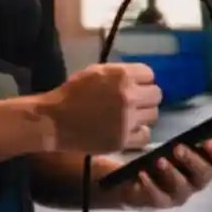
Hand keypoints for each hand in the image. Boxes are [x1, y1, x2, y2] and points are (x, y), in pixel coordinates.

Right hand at [39, 63, 161, 153]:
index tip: (136, 85)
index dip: (142, 80)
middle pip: (156, 94)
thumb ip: (119, 74)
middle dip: (146, 96)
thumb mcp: (95, 72)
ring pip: (153, 115)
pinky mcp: (124, 139)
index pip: (150, 74)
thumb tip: (139, 78)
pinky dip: (139, 132)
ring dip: (143, 114)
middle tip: (134, 101)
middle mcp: (129, 96)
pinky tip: (129, 130)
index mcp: (122, 76)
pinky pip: (146, 135)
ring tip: (130, 116)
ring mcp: (128, 119)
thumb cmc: (72, 93)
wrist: (55, 120)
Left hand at [111, 129, 211, 210]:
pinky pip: (158, 197)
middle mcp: (198, 180)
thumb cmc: (169, 157)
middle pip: (204, 173)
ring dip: (171, 172)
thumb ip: (211, 133)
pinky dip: (151, 186)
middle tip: (179, 148)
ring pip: (181, 186)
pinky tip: (143, 174)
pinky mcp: (161, 201)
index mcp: (208, 163)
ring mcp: (181, 193)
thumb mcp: (187, 142)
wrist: (137, 178)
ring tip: (159, 160)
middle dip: (194, 160)